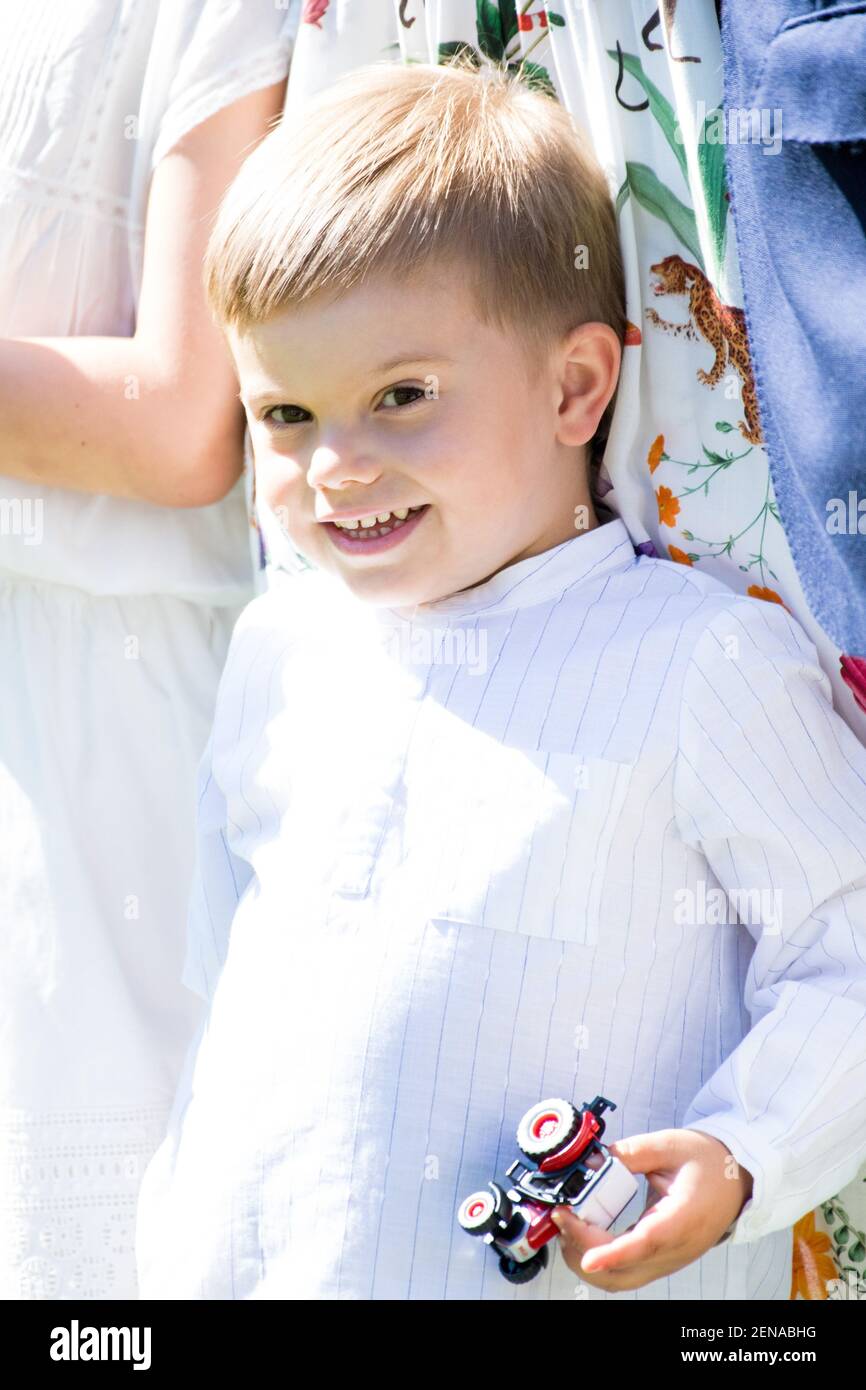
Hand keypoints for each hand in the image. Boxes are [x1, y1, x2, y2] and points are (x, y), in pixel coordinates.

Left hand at [550, 1128, 752, 1291]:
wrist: (737, 1181)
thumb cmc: (709, 1163)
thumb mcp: (670, 1145)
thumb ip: (630, 1153)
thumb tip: (591, 1161)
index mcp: (683, 1219)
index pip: (646, 1243)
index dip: (613, 1253)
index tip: (587, 1256)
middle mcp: (675, 1249)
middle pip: (623, 1272)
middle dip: (582, 1250)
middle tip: (562, 1215)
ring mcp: (667, 1260)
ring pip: (619, 1280)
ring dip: (585, 1258)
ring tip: (567, 1224)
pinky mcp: (659, 1260)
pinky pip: (623, 1272)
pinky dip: (597, 1258)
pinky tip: (583, 1231)